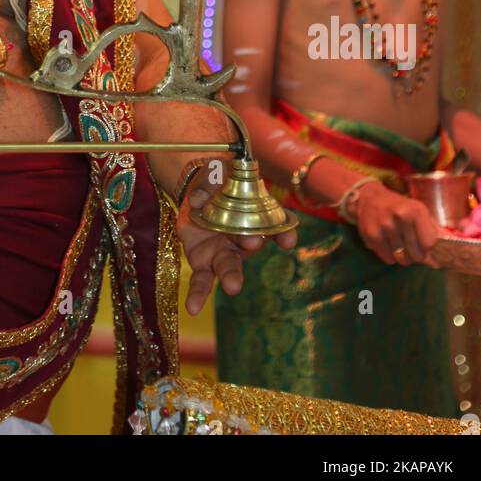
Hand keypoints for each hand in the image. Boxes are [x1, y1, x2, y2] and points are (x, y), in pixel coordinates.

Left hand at [176, 183, 297, 314]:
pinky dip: (198, 295)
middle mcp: (243, 238)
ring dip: (232, 277)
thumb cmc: (216, 180)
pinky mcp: (203, 262)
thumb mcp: (215, 171)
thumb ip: (208, 181)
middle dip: (251, 244)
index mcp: (255, 216)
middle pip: (250, 244)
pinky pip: (202, 281)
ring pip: (228, 266)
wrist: (197, 192)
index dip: (283, 233)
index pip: (274, 225)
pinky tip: (193, 309)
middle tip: (253, 243)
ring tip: (233, 288)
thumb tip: (197, 198)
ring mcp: (223, 252)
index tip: (287, 240)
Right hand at [351, 181, 441, 264]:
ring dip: (403, 257)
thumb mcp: (419, 211)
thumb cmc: (400, 206)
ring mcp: (385, 226)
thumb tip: (452, 243)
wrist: (369, 197)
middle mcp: (400, 217)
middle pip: (417, 255)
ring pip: (402, 259)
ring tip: (400, 245)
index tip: (424, 244)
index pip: (430, 244)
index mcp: (416, 210)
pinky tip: (388, 244)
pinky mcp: (372, 236)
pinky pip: (388, 259)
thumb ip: (435, 229)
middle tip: (412, 247)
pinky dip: (390, 256)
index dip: (428, 248)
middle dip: (417, 255)